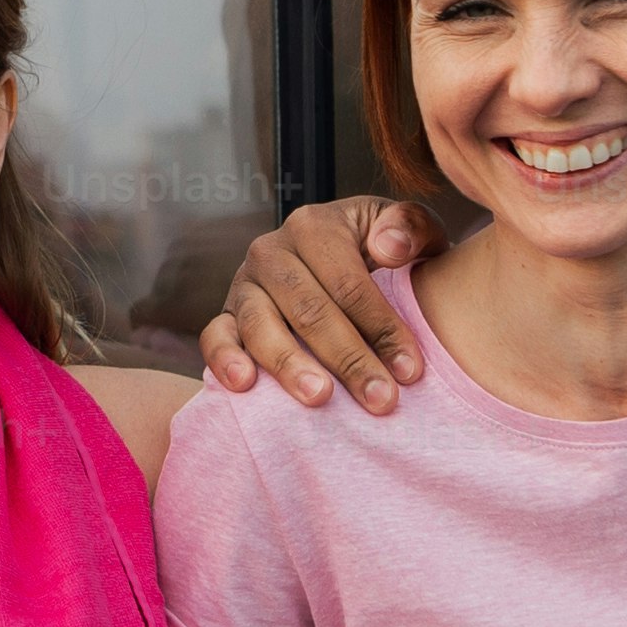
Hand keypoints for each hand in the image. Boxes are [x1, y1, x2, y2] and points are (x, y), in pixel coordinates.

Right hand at [199, 197, 444, 411]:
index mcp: (315, 226)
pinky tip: (245, 384)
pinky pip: (215, 336)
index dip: (382, 328)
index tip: (411, 370)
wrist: (348, 262)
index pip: (349, 283)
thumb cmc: (388, 253)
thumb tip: (389, 248)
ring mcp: (244, 284)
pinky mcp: (226, 315)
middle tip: (381, 400)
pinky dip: (224, 359)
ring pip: (261, 325)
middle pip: (309, 310)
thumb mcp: (410, 231)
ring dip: (290, 365)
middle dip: (348, 358)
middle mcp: (271, 251)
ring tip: (320, 397)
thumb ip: (412, 227)